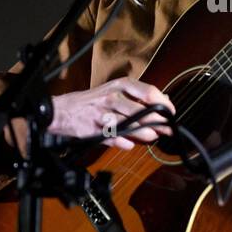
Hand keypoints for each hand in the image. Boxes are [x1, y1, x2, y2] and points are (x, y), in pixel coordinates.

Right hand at [3, 75, 176, 152]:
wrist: (60, 111)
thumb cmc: (92, 101)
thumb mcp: (114, 90)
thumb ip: (138, 95)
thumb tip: (165, 99)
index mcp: (119, 86)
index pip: (147, 92)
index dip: (163, 103)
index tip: (171, 112)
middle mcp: (111, 97)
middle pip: (140, 110)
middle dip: (157, 122)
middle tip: (168, 129)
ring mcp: (101, 114)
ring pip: (127, 124)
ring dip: (142, 132)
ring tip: (152, 136)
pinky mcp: (92, 130)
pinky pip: (110, 137)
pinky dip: (121, 142)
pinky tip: (129, 145)